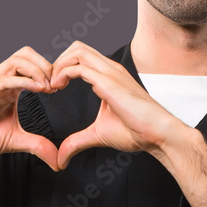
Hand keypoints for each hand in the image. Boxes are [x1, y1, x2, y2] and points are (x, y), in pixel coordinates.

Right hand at [0, 45, 59, 170]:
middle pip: (26, 53)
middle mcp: (0, 81)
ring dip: (37, 70)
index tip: (60, 88)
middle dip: (46, 64)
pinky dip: (24, 81)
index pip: (31, 63)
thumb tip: (57, 160)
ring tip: (49, 87)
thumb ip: (37, 145)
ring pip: (16, 60)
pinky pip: (4, 79)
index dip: (49, 71)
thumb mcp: (15, 141)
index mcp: (8, 87)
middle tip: (56, 84)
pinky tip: (39, 90)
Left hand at [49, 41, 181, 169]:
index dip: (63, 68)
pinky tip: (57, 88)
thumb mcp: (98, 134)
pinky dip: (62, 74)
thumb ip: (77, 142)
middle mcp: (109, 69)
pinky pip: (78, 67)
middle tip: (50, 84)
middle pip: (77, 47)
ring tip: (52, 86)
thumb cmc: (136, 131)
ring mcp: (110, 72)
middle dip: (58, 62)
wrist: (157, 134)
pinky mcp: (108, 82)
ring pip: (77, 51)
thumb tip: (61, 158)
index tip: (54, 88)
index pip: (81, 57)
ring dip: (58, 65)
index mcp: (109, 76)